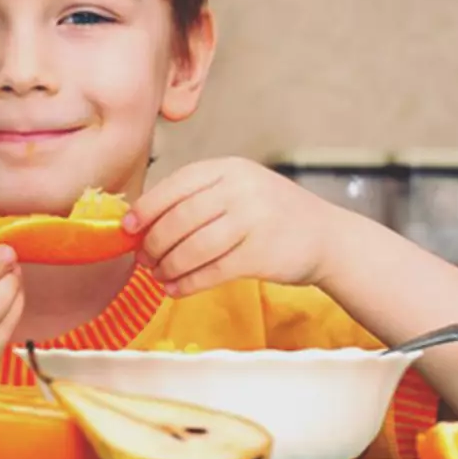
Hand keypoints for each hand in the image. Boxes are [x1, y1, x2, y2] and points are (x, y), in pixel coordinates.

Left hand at [125, 157, 340, 296]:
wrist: (328, 237)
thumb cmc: (274, 216)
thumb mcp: (241, 190)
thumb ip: (200, 199)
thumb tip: (143, 223)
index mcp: (230, 169)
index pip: (177, 184)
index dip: (147, 207)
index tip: (128, 227)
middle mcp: (241, 189)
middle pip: (181, 217)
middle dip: (154, 242)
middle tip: (143, 258)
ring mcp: (253, 221)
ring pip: (193, 247)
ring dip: (168, 266)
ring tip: (158, 276)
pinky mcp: (261, 254)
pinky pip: (212, 271)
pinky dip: (187, 283)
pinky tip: (176, 289)